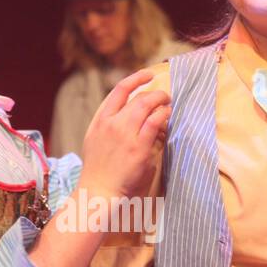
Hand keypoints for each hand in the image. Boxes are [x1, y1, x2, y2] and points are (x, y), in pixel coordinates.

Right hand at [79, 69, 169, 201]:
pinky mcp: (139, 147)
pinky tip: (168, 116)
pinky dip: (164, 115)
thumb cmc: (100, 171)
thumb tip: (134, 116)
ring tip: (169, 105)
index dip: (136, 79)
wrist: (99, 191)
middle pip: (137, 97)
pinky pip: (155, 122)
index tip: (148, 75)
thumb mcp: (97, 142)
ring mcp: (125, 134)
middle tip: (165, 97)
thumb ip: (112, 126)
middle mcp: (111, 123)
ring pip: (147, 105)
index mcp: (100, 120)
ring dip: (161, 101)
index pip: (119, 90)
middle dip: (154, 93)